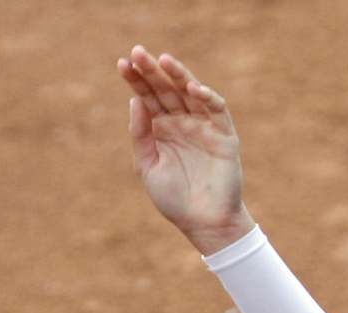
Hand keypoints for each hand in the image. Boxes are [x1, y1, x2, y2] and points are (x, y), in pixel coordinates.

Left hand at [117, 45, 254, 254]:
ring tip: (164, 60)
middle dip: (153, 71)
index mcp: (162, 130)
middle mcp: (182, 124)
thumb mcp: (147, 166)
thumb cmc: (175, 201)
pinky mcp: (225, 137)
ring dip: (179, 76)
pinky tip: (193, 88)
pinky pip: (218, 111)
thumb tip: (135, 101)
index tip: (122, 64)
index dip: (136, 79)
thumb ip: (141, 135)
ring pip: (191, 94)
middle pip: (166, 90)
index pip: (148, 97)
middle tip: (138, 52)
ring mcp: (204, 129)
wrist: (204, 224)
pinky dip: (208, 97)